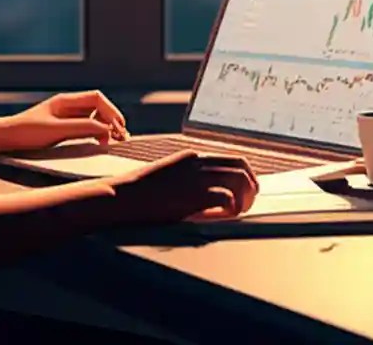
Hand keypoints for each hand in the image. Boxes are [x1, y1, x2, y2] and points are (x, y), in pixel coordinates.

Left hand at [2, 90, 128, 151]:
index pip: (97, 98)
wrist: (4, 139)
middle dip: (111, 120)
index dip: (111, 111)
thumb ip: (82, 128)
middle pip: (98, 107)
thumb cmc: (26, 132)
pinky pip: (85, 128)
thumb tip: (107, 129)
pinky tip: (99, 143)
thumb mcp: (56, 130)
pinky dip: (96, 133)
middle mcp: (67, 107)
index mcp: (65, 101)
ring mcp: (65, 118)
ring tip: (113, 141)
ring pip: (93, 118)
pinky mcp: (62, 129)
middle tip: (121, 137)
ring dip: (105, 127)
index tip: (117, 128)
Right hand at [106, 150, 258, 223]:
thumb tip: (213, 195)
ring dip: (245, 197)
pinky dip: (231, 208)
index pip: (233, 159)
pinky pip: (227, 198)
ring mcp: (196, 177)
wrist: (121, 197)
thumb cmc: (140, 193)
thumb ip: (191, 179)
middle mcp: (198, 162)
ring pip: (239, 179)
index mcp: (192, 157)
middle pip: (241, 166)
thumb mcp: (169, 176)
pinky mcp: (192, 194)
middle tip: (249, 202)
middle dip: (251, 185)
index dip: (246, 175)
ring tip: (238, 211)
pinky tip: (224, 216)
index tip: (247, 190)